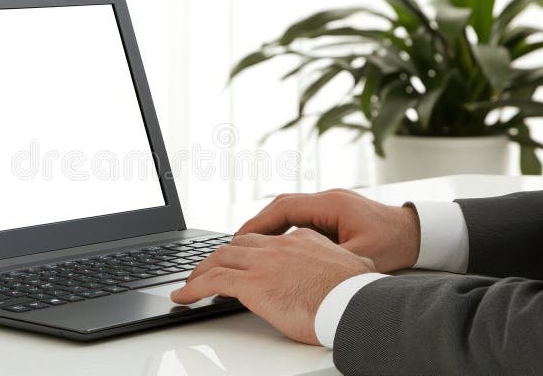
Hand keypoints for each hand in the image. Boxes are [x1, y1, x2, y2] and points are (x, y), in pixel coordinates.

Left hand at [170, 228, 374, 343]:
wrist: (356, 303)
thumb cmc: (359, 294)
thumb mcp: (355, 267)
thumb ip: (346, 264)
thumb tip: (356, 268)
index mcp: (302, 240)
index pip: (266, 241)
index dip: (248, 251)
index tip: (239, 260)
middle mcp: (279, 246)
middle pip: (237, 246)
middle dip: (219, 258)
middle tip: (207, 270)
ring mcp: (264, 263)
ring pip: (219, 259)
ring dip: (200, 271)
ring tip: (190, 284)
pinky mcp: (252, 283)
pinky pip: (212, 281)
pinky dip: (193, 288)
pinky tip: (184, 296)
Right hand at [236, 189, 420, 272]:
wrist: (419, 232)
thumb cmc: (395, 243)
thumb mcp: (360, 257)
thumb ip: (329, 261)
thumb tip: (298, 271)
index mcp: (332, 205)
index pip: (284, 208)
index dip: (258, 224)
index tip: (238, 238)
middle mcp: (328, 199)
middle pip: (281, 206)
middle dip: (257, 225)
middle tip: (235, 244)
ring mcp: (330, 204)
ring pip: (288, 210)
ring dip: (269, 227)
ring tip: (249, 247)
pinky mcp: (333, 213)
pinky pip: (300, 217)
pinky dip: (283, 230)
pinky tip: (275, 247)